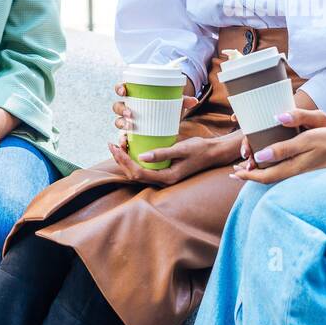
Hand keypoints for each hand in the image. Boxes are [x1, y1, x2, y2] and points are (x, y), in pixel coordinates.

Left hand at [107, 132, 242, 187]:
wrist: (212, 152)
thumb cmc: (199, 149)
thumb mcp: (181, 148)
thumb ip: (162, 153)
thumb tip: (140, 156)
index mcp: (167, 177)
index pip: (138, 173)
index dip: (124, 161)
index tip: (115, 146)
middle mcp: (163, 180)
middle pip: (134, 175)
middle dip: (121, 160)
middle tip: (113, 144)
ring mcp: (163, 176)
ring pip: (138, 172)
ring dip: (126, 160)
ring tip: (119, 145)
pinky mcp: (163, 171)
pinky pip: (144, 168)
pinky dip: (134, 159)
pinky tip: (131, 148)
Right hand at [112, 82, 199, 131]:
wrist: (167, 120)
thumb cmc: (167, 107)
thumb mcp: (173, 104)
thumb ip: (182, 101)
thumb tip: (194, 101)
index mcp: (134, 95)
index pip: (121, 88)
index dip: (119, 88)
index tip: (124, 90)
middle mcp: (128, 107)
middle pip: (117, 106)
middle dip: (121, 109)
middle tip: (130, 113)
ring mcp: (128, 120)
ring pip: (118, 121)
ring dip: (121, 124)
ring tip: (129, 127)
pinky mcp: (130, 133)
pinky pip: (122, 135)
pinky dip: (122, 139)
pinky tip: (124, 143)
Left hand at [230, 109, 325, 184]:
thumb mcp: (310, 134)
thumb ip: (288, 138)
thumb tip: (264, 145)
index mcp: (294, 165)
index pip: (266, 176)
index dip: (249, 175)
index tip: (235, 171)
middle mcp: (297, 173)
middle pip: (268, 179)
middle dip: (251, 176)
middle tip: (235, 171)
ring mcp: (303, 172)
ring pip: (276, 177)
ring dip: (260, 173)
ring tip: (248, 167)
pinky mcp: (308, 169)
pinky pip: (285, 173)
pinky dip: (272, 170)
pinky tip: (269, 164)